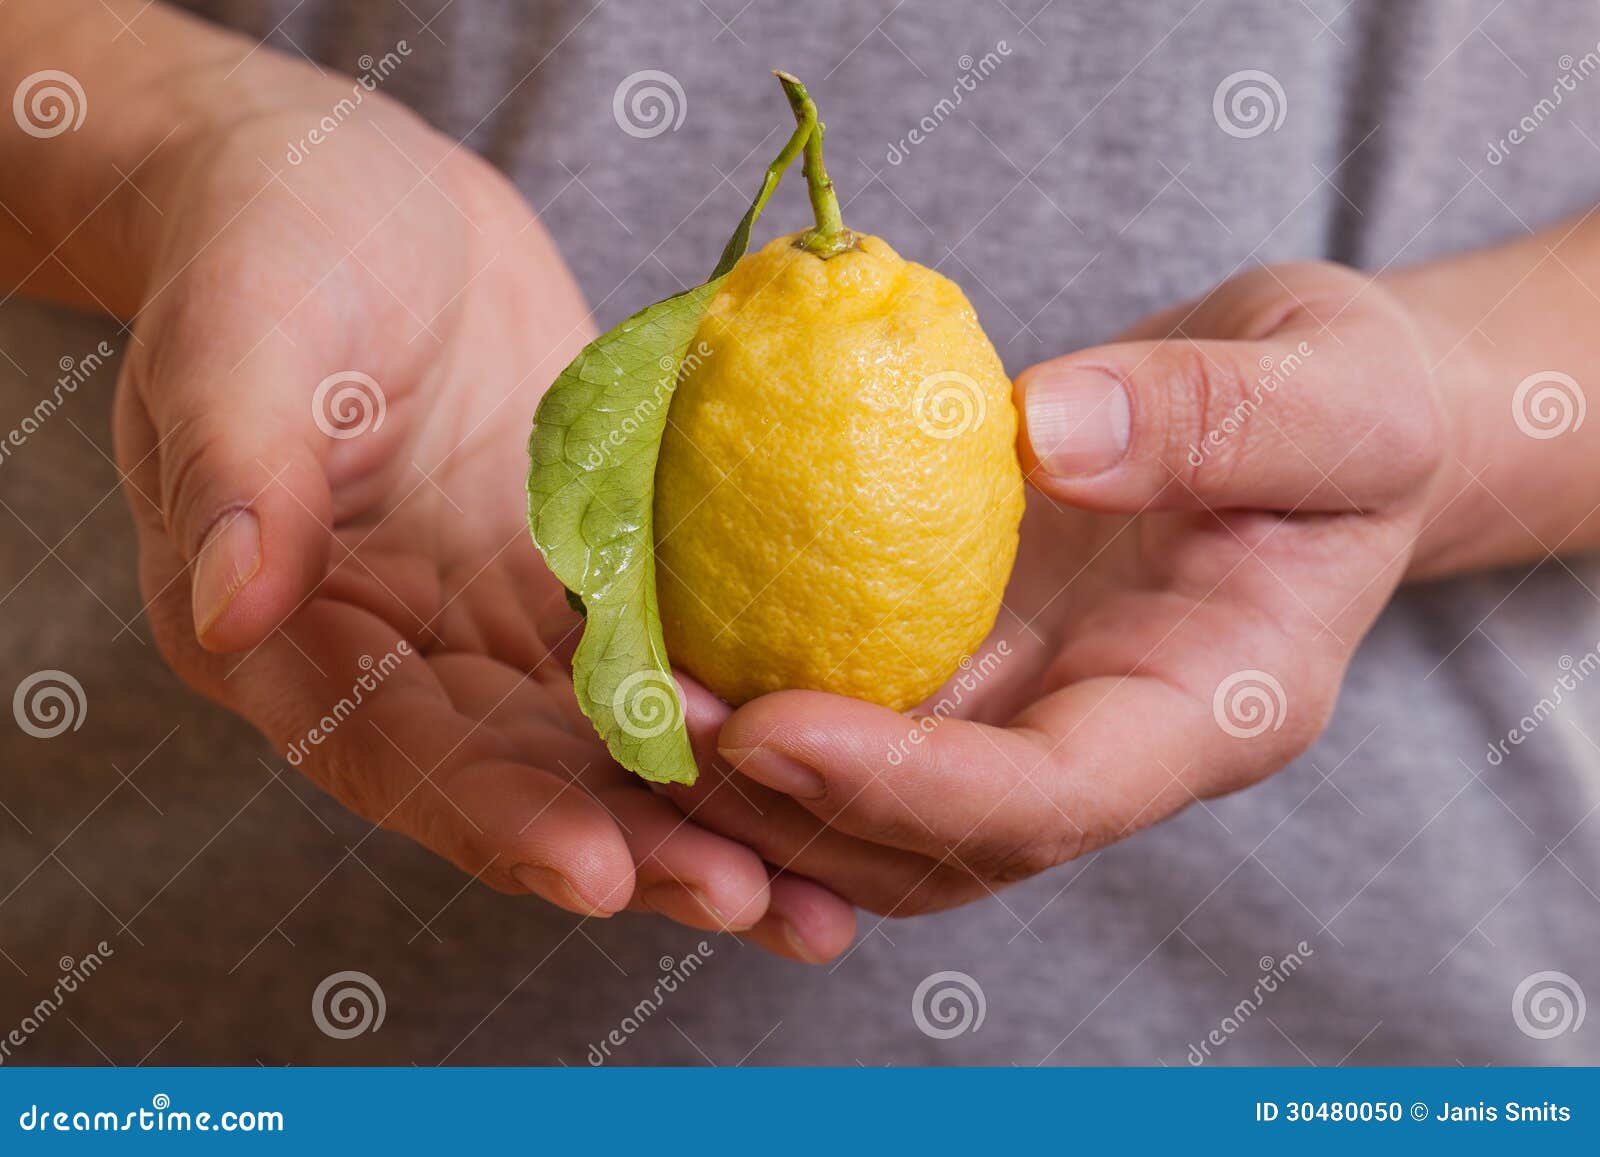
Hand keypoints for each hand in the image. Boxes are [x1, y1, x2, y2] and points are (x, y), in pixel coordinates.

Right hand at [112, 85, 854, 958]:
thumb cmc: (267, 236)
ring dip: (703, 817)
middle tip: (752, 901)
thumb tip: (227, 610)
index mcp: (291, 633)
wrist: (356, 182)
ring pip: (604, 743)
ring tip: (812, 893)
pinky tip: (825, 752)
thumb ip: (237, 468)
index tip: (596, 870)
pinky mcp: (577, 575)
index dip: (490, 818)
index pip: (390, 753)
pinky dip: (730, 711)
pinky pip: (660, 655)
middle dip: (632, 853)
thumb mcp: (239, 331)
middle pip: (519, 780)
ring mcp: (494, 623)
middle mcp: (396, 657)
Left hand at [668, 261, 1446, 914]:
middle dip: (790, 811)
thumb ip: (1216, 417)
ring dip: (749, 784)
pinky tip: (671, 642)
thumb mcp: (1329, 386)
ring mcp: (1028, 722)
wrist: (1312, 419)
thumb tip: (1047, 432)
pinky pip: (855, 718)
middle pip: (934, 847)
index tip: (774, 725)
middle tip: (654, 724)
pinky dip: (759, 707)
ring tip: (631, 699)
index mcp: (1207, 716)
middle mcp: (1102, 751)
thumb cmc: (1350, 401)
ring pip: (873, 816)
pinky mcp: (969, 672)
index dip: (909, 787)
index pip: (1051, 801)